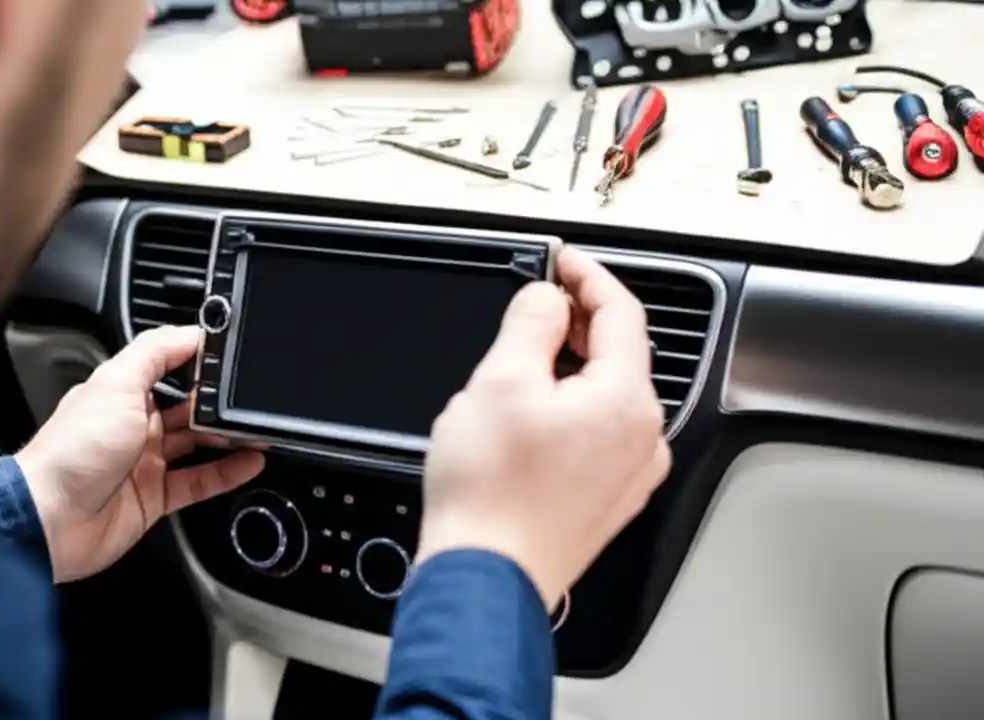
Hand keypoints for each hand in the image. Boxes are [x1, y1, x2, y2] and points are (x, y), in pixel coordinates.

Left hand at [16, 325, 264, 582]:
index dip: (195, 357)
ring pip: (197, 443)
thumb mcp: (116, 385)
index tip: (230, 352)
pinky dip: (226, 472)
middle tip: (249, 397)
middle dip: (218, 400)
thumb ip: (154, 353)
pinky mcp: (153, 498)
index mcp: (119, 392)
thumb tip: (191, 331)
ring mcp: (144, 463)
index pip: (165, 364)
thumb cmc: (71, 453)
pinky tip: (250, 462)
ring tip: (258, 428)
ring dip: (228, 435)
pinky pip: (199, 481)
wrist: (49, 519)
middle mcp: (132, 425)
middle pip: (187, 406)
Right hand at [417, 247, 670, 609]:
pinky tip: (533, 415)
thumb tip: (547, 296)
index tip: (562, 259)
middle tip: (537, 303)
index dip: (589, 274)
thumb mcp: (499, 379)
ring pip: (609, 395)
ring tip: (524, 361)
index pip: (622, 312)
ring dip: (574, 366)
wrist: (485, 576)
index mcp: (625, 400)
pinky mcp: (608, 499)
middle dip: (579, 320)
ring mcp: (629, 473)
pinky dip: (574, 407)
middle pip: (621, 354)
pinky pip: (600, 434)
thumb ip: (532, 321)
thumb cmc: (489, 493)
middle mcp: (642, 437)